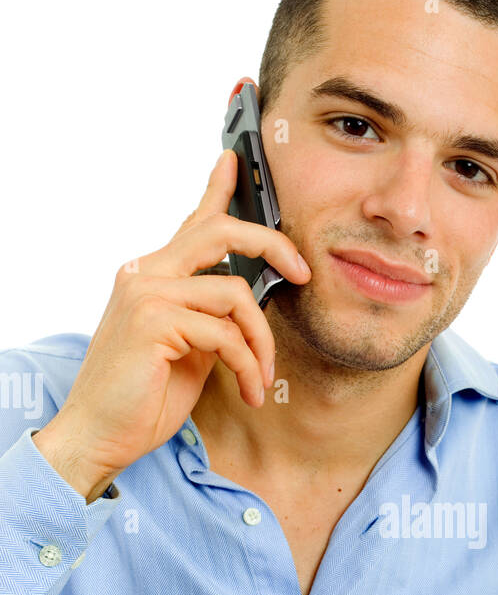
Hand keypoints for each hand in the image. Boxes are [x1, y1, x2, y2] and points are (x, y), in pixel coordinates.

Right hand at [32, 148, 310, 500]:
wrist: (98, 434)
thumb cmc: (141, 398)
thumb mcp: (187, 350)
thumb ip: (209, 318)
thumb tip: (246, 308)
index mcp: (152, 274)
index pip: (193, 223)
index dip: (218, 189)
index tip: (234, 160)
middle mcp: (145, 272)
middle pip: (220, 232)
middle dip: (272, 245)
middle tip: (303, 272)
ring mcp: (146, 293)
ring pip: (236, 293)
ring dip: (262, 342)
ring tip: (261, 379)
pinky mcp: (154, 321)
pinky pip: (227, 334)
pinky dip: (248, 367)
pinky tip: (249, 393)